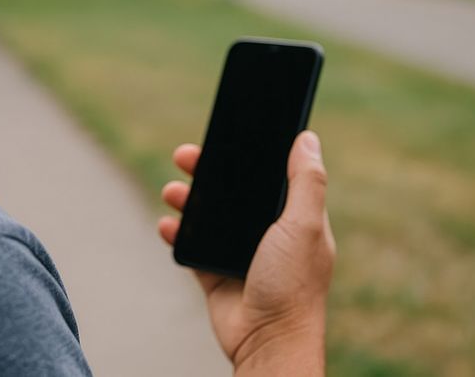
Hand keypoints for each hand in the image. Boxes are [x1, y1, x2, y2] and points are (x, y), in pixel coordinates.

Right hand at [157, 131, 335, 374]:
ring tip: (171, 191)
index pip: (267, 175)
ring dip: (186, 198)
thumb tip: (307, 138)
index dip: (246, 155)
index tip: (225, 135)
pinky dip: (176, 232)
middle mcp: (266, 232)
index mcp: (292, 218)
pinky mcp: (214, 272)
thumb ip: (307, 182)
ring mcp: (238, 252)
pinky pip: (190, 245)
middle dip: (206, 171)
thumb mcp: (304, 226)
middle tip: (184, 155)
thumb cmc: (293, 285)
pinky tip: (167, 223)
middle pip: (230, 190)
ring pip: (206, 214)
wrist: (266, 340)